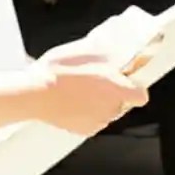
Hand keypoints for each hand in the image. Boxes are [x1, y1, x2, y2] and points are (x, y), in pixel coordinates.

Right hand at [33, 45, 148, 136]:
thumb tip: (117, 43)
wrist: (34, 93)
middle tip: (97, 78)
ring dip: (100, 102)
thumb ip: (107, 49)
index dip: (135, 86)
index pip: (141, 95)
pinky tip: (73, 100)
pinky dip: (87, 112)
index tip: (126, 78)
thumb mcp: (88, 50)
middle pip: (123, 102)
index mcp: (118, 90)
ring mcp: (98, 122)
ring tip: (81, 88)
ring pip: (107, 111)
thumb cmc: (59, 71)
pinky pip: (93, 120)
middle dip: (114, 91)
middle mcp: (112, 109)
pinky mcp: (83, 131)